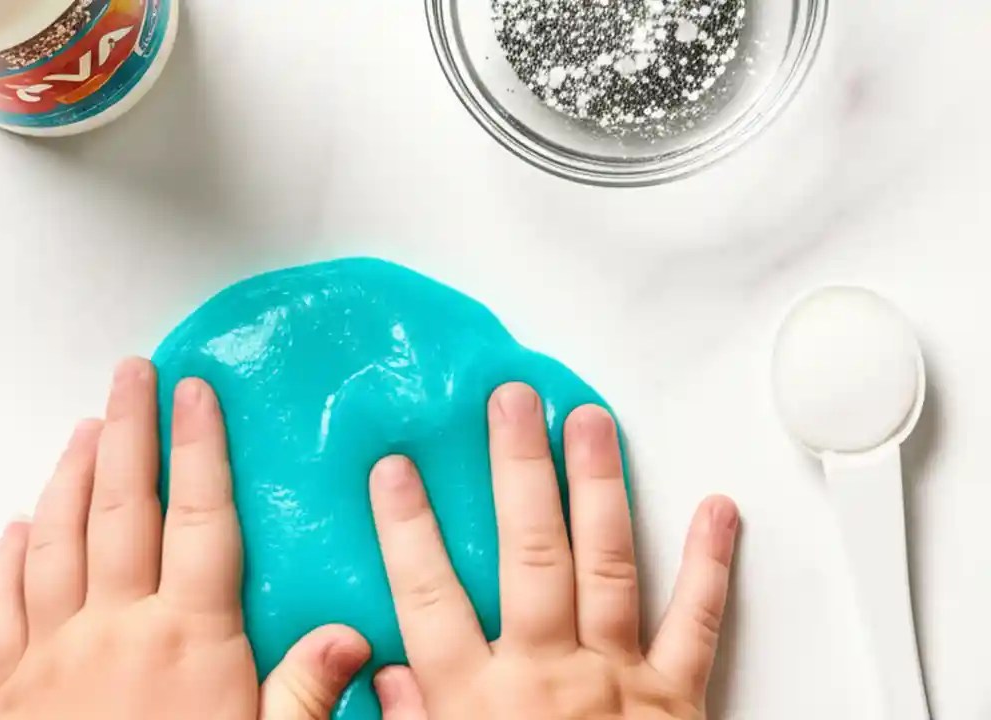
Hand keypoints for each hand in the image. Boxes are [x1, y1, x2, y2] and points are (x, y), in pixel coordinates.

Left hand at [0, 358, 370, 719]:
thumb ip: (306, 694)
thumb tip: (354, 634)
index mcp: (188, 638)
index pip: (199, 516)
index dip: (199, 446)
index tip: (196, 391)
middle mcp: (116, 628)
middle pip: (120, 505)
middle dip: (127, 428)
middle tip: (131, 373)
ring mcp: (52, 654)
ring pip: (55, 538)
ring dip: (68, 474)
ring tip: (82, 427)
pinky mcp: (5, 689)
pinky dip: (4, 558)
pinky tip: (14, 527)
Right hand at [368, 383, 738, 719]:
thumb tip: (379, 674)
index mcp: (478, 701)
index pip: (428, 594)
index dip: (407, 526)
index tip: (394, 469)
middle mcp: (548, 676)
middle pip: (527, 550)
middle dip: (518, 467)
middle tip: (512, 402)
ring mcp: (619, 680)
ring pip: (607, 562)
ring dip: (599, 484)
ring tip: (591, 420)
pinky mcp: (680, 700)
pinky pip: (701, 622)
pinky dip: (714, 563)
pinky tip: (717, 510)